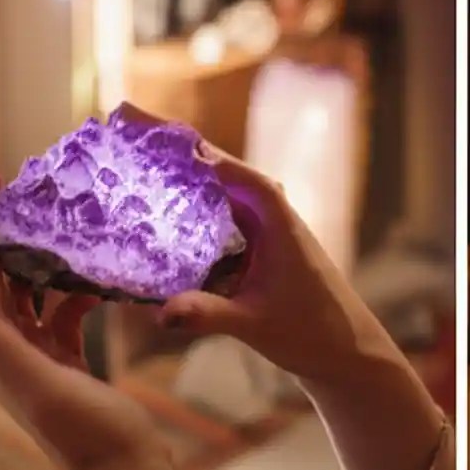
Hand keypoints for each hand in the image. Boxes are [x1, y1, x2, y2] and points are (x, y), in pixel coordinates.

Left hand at [0, 177, 192, 469]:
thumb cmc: (87, 433)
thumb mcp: (37, 384)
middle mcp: (12, 352)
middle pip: (1, 281)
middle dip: (9, 236)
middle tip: (32, 192)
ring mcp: (41, 359)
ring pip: (34, 295)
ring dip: (44, 261)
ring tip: (67, 226)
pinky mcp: (70, 365)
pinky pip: (65, 317)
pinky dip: (77, 293)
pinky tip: (100, 280)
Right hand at [106, 103, 390, 386]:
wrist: (345, 352)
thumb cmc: (313, 332)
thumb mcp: (255, 324)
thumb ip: (208, 315)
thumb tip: (162, 314)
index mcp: (279, 222)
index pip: (235, 172)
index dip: (193, 147)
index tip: (150, 126)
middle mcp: (271, 216)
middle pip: (218, 169)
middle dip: (173, 145)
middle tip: (124, 117)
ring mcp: (264, 229)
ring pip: (215, 189)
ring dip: (177, 170)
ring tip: (129, 147)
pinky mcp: (256, 246)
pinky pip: (216, 215)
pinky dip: (186, 203)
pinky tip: (153, 201)